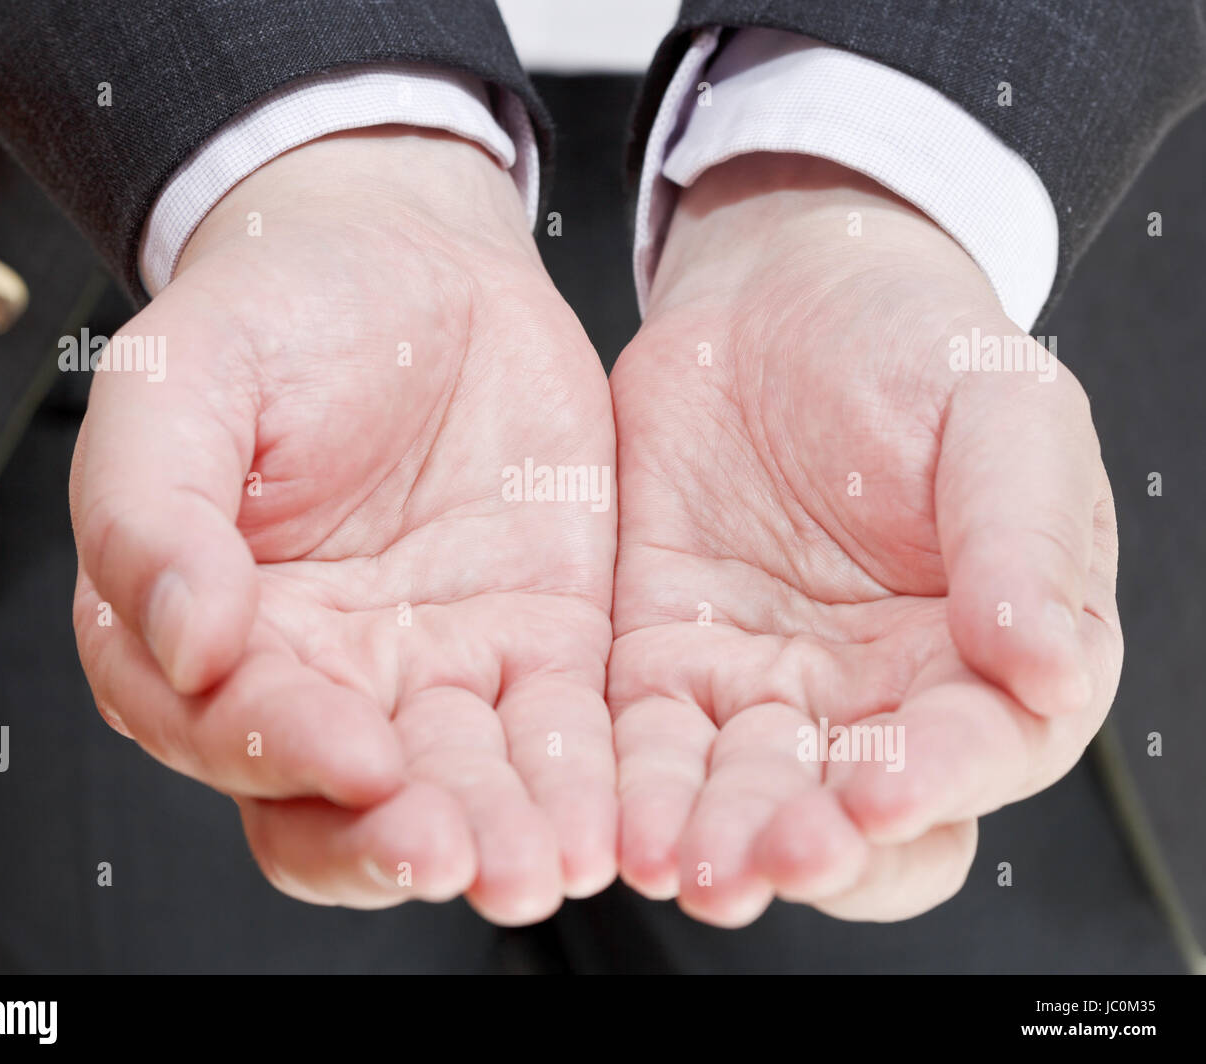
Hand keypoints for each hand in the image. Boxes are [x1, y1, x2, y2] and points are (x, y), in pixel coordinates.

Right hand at [69, 128, 616, 924]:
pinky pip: (560, 729)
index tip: (352, 755)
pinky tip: (610, 817)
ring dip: (500, 834)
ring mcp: (436, 667)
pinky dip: (584, 780)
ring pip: (462, 785)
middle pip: (343, 801)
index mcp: (211, 629)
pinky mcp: (538, 642)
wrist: (411, 260)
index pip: (228, 730)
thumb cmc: (275, 314)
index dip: (282, 753)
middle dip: (395, 840)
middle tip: (452, 854)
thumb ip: (153, 511)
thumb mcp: (181, 382)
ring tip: (541, 865)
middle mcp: (324, 672)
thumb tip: (180, 640)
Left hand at [608, 154, 1120, 924]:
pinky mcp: (663, 665)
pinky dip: (632, 790)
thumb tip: (1049, 665)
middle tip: (775, 855)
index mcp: (985, 656)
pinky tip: (617, 823)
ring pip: (742, 799)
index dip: (939, 781)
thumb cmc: (911, 351)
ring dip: (716, 839)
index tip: (885, 792)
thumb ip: (1028, 535)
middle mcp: (873, 698)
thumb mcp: (1002, 412)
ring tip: (685, 863)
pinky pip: (647, 745)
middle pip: (851, 814)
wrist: (776, 300)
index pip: (977, 751)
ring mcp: (762, 689)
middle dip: (815, 845)